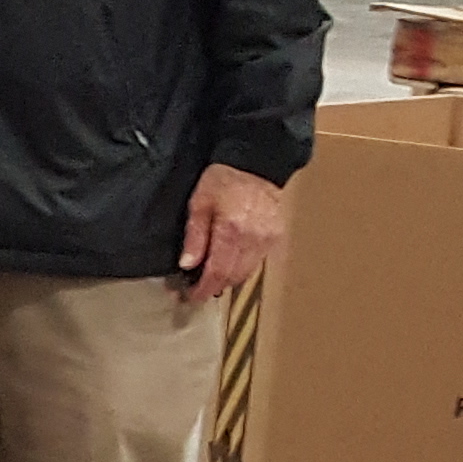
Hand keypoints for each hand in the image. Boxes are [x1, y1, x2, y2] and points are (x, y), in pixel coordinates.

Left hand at [180, 162, 287, 301]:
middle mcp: (253, 240)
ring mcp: (267, 240)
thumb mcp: (199, 204)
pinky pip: (256, 262)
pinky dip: (241, 268)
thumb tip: (187, 265)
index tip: (188, 297)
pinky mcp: (275, 238)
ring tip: (209, 279)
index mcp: (231, 232)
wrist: (256, 164)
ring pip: (246, 273)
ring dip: (227, 280)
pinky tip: (228, 264)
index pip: (217, 273)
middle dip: (212, 288)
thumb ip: (194, 237)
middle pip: (232, 278)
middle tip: (194, 290)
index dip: (202, 290)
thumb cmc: (224, 179)